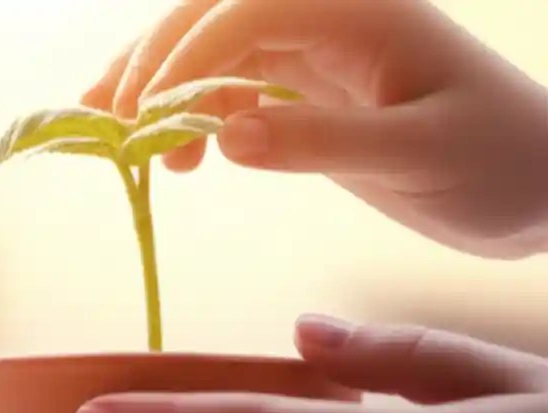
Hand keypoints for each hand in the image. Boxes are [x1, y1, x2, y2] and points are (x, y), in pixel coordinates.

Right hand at [84, 0, 547, 258]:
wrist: (539, 190)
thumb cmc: (501, 164)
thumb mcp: (420, 154)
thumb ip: (323, 143)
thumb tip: (225, 134)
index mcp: (359, 10)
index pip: (243, 12)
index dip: (182, 59)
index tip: (142, 120)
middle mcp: (326, 19)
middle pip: (209, 17)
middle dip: (150, 64)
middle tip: (111, 128)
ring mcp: (310, 53)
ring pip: (208, 49)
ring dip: (155, 87)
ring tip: (119, 142)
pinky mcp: (301, 91)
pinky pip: (225, 86)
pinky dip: (185, 112)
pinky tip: (167, 151)